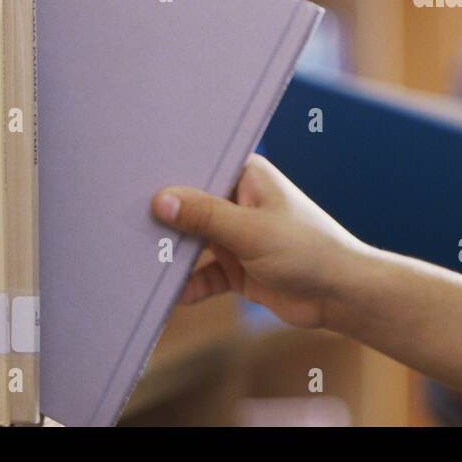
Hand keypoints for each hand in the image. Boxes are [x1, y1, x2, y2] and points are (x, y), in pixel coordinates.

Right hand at [151, 154, 369, 329]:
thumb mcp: (250, 231)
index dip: (169, 172)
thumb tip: (160, 200)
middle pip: (190, 206)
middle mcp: (240, 201)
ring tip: (135, 259)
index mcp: (248, 176)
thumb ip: (205, 216)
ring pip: (193, 242)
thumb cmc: (307, 249)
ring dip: (171, 254)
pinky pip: (203, 275)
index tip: (131, 177)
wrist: (340, 294)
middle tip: (121, 222)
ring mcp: (238, 236)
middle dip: (163, 218)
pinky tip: (169, 295)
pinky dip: (187, 285)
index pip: (201, 166)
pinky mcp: (238, 268)